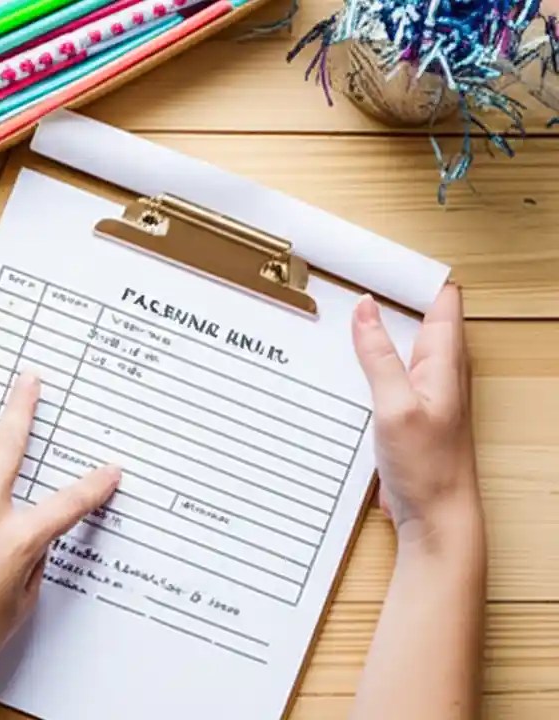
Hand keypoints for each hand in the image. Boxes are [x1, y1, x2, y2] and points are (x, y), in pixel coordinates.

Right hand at [351, 284, 480, 548]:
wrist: (436, 519)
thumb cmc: (428, 468)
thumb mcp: (395, 406)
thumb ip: (379, 356)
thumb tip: (365, 308)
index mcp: (446, 360)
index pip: (441, 298)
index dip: (412, 275)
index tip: (375, 261)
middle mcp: (440, 370)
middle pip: (418, 316)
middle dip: (386, 297)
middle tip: (344, 280)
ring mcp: (425, 390)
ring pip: (401, 344)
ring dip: (373, 330)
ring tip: (336, 315)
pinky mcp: (409, 410)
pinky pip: (389, 372)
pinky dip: (368, 361)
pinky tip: (342, 363)